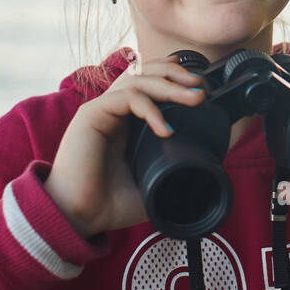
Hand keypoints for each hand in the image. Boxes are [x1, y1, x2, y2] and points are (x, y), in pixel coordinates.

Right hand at [45, 55, 207, 238]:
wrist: (81, 218)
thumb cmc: (111, 203)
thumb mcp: (154, 182)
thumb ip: (174, 168)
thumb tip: (207, 167)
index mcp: (126, 120)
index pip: (148, 83)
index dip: (171, 75)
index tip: (197, 82)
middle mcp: (113, 110)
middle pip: (144, 72)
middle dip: (176, 73)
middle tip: (201, 87)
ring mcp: (102, 109)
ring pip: (137, 79)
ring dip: (170, 85)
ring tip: (195, 99)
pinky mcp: (91, 115)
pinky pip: (126, 98)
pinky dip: (150, 109)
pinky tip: (165, 129)